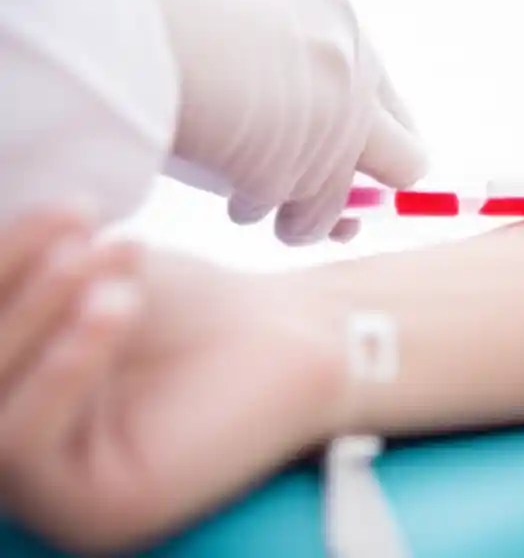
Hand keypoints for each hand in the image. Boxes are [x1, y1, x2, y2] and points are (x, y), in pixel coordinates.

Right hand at [0, 250, 347, 553]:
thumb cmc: (195, 310)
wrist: (296, 340)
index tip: (68, 207)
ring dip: (41, 312)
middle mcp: (17, 447)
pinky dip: (60, 369)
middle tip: (86, 229)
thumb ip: (19, 271)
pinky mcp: (89, 514)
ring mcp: (46, 491)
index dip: (0, 259)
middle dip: (18, 282)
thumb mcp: (83, 277)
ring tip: (115, 258)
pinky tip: (108, 308)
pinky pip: (25, 446)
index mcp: (11, 389)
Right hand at [143, 0, 427, 244]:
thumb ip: (300, 108)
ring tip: (251, 206)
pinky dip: (272, 215)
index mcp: (339, 22)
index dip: (378, 153)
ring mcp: (344, 107)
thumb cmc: (161, 52)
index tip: (362, 185)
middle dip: (365, 197)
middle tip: (344, 227)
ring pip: (349, 200)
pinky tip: (236, 201)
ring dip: (303, 216)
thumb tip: (348, 203)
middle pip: (407, 161)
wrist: (120, 38)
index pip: (391, 104)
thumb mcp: (248, 60)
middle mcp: (356, 60)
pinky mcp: (318, 154)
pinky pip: (311, 215)